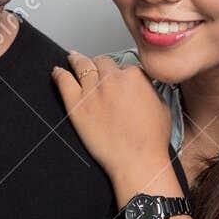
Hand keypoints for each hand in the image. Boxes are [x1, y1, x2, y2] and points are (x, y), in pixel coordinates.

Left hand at [51, 52, 171, 180]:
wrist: (137, 160)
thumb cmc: (151, 140)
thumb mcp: (162, 107)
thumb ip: (149, 90)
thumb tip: (142, 87)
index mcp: (134, 76)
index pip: (124, 66)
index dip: (120, 74)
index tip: (117, 79)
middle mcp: (112, 79)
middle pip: (102, 62)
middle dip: (100, 65)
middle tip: (95, 67)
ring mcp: (92, 90)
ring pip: (82, 65)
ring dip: (77, 60)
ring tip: (73, 58)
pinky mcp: (76, 105)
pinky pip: (63, 81)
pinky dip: (59, 74)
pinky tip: (56, 71)